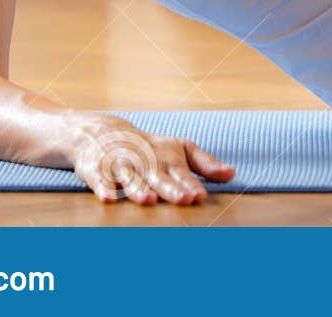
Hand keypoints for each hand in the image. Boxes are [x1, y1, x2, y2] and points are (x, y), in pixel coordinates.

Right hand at [66, 111, 235, 204]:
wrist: (105, 132)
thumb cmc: (151, 147)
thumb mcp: (181, 150)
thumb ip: (205, 164)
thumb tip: (233, 174)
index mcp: (167, 159)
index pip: (181, 174)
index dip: (190, 185)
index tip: (199, 196)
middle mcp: (145, 162)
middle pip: (159, 177)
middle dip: (170, 189)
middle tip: (184, 199)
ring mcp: (121, 164)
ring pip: (130, 178)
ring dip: (138, 189)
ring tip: (148, 200)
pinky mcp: (98, 169)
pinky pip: (100, 180)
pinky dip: (103, 188)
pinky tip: (108, 198)